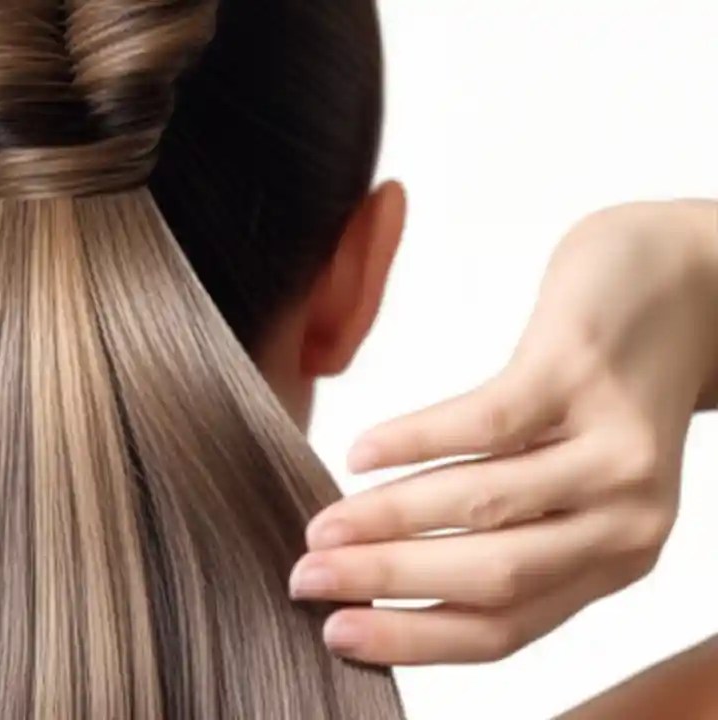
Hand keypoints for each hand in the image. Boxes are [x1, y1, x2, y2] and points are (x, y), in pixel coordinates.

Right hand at [290, 200, 717, 664]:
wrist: (689, 281)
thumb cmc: (605, 388)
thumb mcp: (569, 479)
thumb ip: (507, 528)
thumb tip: (379, 561)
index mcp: (610, 560)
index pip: (504, 627)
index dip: (413, 639)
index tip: (336, 632)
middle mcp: (624, 520)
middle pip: (491, 578)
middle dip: (384, 583)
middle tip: (307, 577)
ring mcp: (609, 448)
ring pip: (481, 505)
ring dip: (385, 520)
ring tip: (322, 522)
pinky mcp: (579, 374)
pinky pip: (483, 422)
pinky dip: (410, 441)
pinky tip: (360, 449)